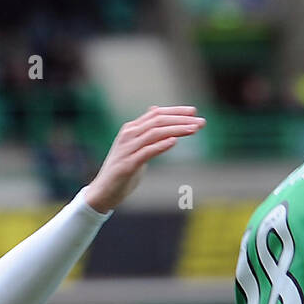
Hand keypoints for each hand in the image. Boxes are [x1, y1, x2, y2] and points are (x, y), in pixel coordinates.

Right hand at [83, 105, 204, 211]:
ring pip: (155, 133)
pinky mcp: (127, 165)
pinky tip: (174, 142)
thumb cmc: (123, 170)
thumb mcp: (136, 148)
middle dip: (181, 119)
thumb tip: (155, 113)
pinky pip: (146, 152)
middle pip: (158, 121)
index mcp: (131, 129)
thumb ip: (146, 132)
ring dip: (177, 130)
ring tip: (194, 130)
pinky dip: (161, 145)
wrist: (103, 192)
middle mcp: (128, 135)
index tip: (194, 111)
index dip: (176, 111)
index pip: (156, 114)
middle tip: (200, 122)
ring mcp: (127, 149)